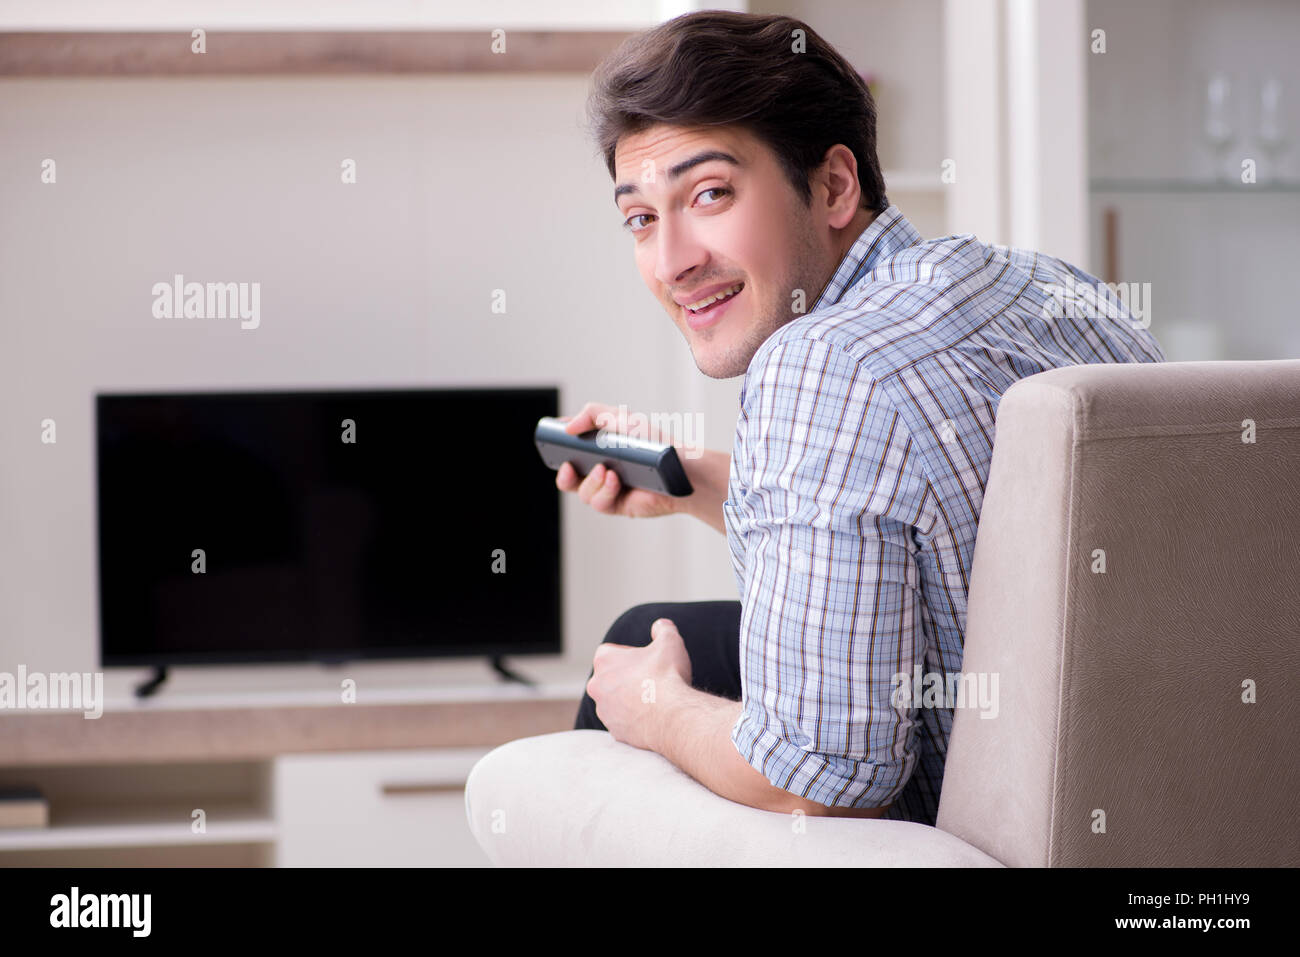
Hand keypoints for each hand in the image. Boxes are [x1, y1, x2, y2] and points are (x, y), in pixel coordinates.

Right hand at [555, 401, 682, 519]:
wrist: (679, 470)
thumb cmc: (654, 443)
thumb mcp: (622, 419)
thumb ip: (592, 414)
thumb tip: (567, 427)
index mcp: (597, 450)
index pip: (569, 449)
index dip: (556, 445)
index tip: (553, 438)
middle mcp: (598, 470)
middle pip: (567, 477)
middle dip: (563, 473)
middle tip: (567, 465)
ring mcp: (606, 489)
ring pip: (581, 491)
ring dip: (590, 481)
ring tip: (605, 469)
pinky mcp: (616, 505)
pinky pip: (598, 502)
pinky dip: (604, 490)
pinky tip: (615, 480)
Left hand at [586, 617, 691, 750]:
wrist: (672, 715)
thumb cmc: (667, 675)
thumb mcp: (670, 641)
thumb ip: (663, 629)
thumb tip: (661, 626)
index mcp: (604, 660)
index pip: (610, 652)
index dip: (629, 655)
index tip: (645, 660)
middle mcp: (597, 685)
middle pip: (610, 678)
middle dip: (626, 678)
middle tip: (650, 679)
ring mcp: (604, 711)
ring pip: (614, 701)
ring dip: (628, 699)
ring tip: (653, 699)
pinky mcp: (614, 731)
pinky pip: (623, 722)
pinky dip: (634, 719)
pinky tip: (652, 716)